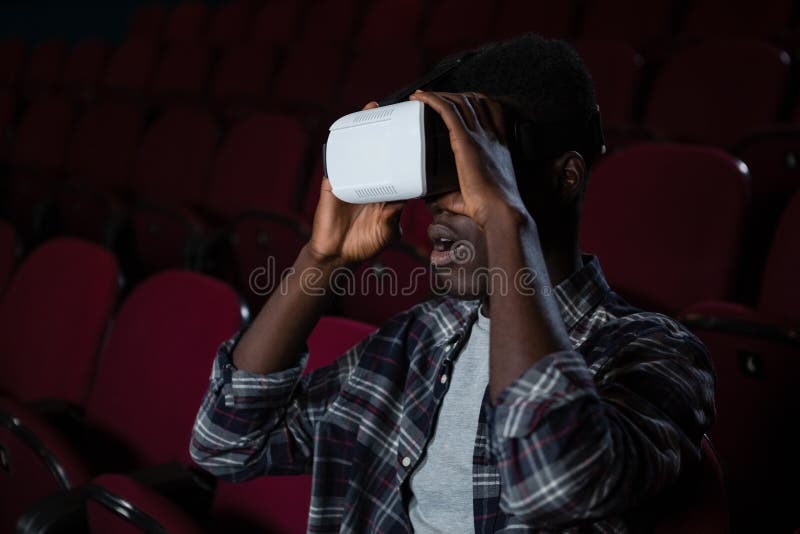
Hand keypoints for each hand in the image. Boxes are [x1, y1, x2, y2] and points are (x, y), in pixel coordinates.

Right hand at [307, 102, 404, 265]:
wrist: (338, 255)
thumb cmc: (365, 244)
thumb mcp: (390, 229)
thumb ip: (397, 214)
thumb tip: (407, 196)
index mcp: (383, 190)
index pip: (395, 163)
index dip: (404, 148)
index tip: (415, 131)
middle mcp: (367, 180)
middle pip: (376, 149)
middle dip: (383, 129)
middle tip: (393, 108)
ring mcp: (349, 179)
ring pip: (356, 149)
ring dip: (362, 129)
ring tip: (372, 108)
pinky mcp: (333, 182)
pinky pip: (335, 161)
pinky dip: (338, 146)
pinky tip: (343, 131)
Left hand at [409, 91, 527, 226]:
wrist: (499, 211)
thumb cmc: (488, 208)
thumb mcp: (469, 194)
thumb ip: (449, 191)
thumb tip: (430, 196)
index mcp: (498, 144)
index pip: (488, 110)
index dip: (472, 101)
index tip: (456, 101)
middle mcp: (491, 135)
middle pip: (471, 101)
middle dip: (451, 95)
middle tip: (433, 98)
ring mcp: (479, 136)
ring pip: (459, 102)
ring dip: (439, 95)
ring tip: (422, 96)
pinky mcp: (466, 141)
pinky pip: (448, 111)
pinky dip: (433, 101)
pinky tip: (421, 98)